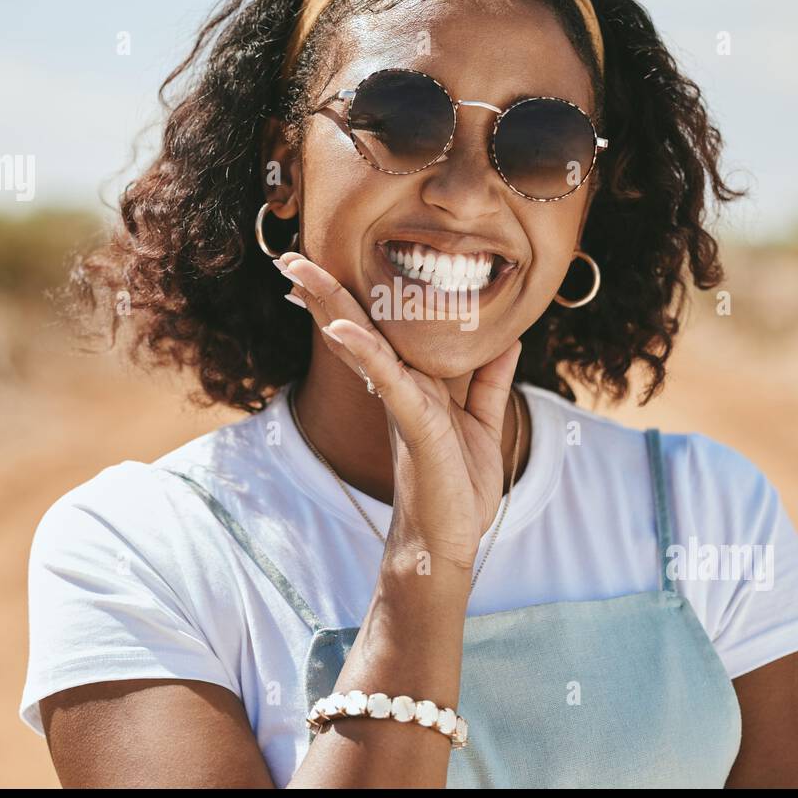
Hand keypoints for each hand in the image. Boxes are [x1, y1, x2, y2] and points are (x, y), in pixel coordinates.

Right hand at [276, 250, 521, 570]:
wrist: (448, 542)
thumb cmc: (459, 486)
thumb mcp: (483, 422)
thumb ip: (490, 379)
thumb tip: (508, 338)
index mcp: (414, 382)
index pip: (382, 328)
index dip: (356, 294)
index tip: (327, 260)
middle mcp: (400, 386)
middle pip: (357, 326)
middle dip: (325, 290)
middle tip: (289, 256)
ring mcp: (402, 402)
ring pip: (360, 342)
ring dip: (329, 303)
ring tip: (297, 270)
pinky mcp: (413, 422)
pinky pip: (387, 379)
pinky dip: (365, 350)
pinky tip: (344, 328)